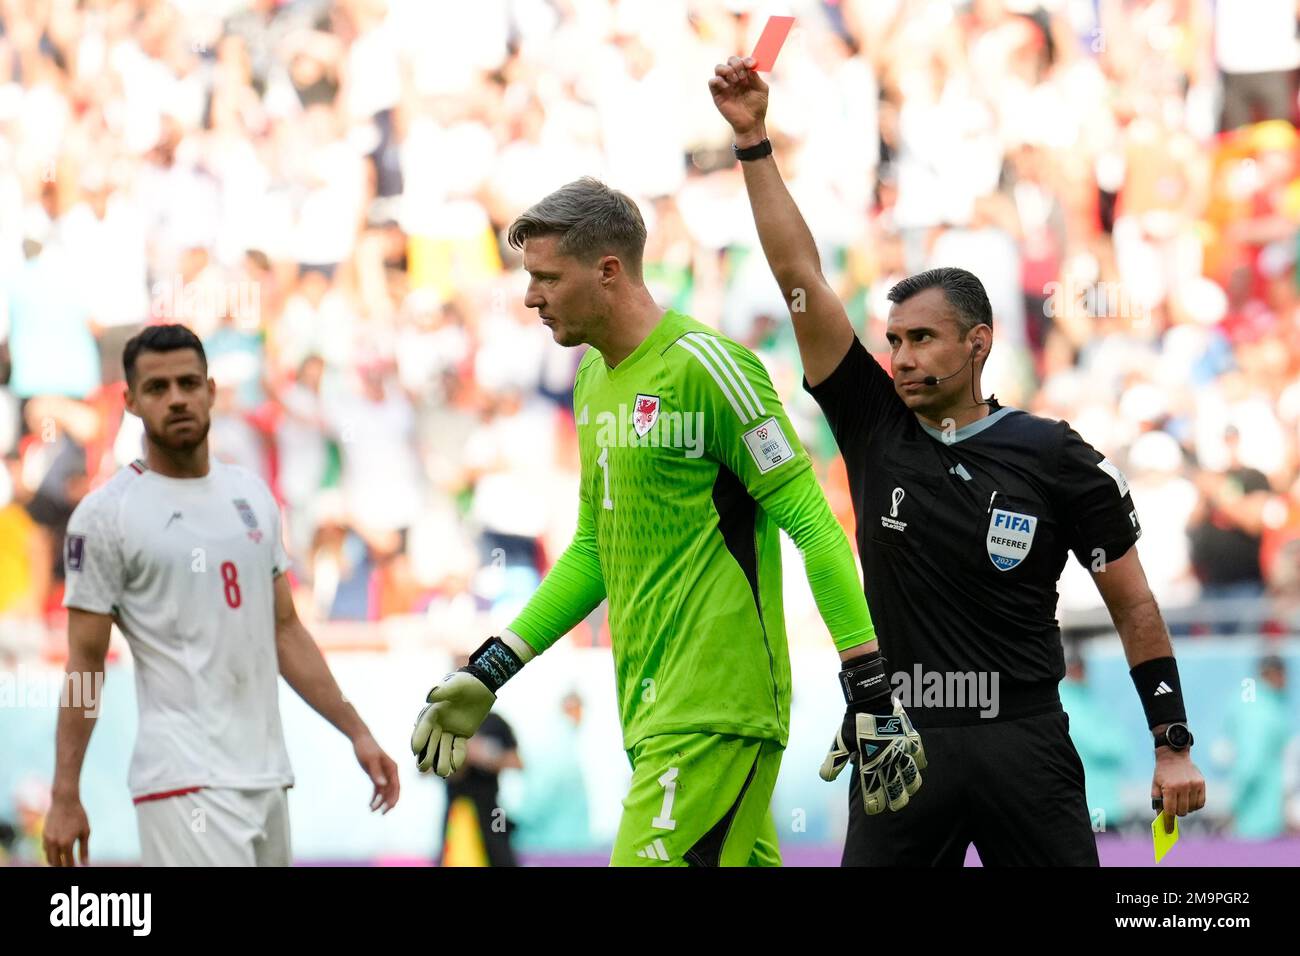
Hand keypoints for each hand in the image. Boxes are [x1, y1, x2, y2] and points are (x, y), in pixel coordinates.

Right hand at [43, 796, 90, 866]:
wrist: (64, 801)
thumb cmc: (78, 815)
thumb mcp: (85, 831)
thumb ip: (84, 849)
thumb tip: (85, 863)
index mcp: (66, 844)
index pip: (68, 863)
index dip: (72, 866)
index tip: (76, 867)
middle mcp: (54, 843)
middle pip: (56, 863)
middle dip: (62, 866)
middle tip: (69, 865)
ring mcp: (47, 839)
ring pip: (49, 857)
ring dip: (55, 861)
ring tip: (63, 861)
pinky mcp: (43, 834)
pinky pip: (45, 849)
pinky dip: (51, 852)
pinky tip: (58, 851)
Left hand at [353, 732, 399, 812]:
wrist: (360, 739)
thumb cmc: (366, 748)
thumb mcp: (370, 760)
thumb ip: (376, 773)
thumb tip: (383, 785)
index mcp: (392, 769)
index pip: (395, 787)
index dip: (392, 798)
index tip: (386, 808)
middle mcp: (390, 773)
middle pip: (392, 791)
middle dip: (388, 802)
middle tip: (381, 812)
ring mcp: (383, 774)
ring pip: (385, 791)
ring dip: (380, 801)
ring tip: (372, 810)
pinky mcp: (376, 775)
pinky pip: (378, 789)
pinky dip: (375, 797)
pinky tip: (370, 804)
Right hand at [410, 671, 494, 776]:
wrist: (483, 685)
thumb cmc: (466, 683)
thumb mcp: (455, 685)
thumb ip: (442, 691)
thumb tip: (429, 696)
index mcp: (434, 712)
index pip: (424, 727)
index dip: (419, 737)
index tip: (415, 749)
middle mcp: (439, 723)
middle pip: (430, 742)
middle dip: (426, 755)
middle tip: (423, 768)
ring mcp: (450, 730)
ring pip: (443, 748)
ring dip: (441, 760)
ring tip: (442, 772)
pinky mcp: (462, 734)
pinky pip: (458, 748)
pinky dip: (456, 757)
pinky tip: (455, 767)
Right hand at [708, 55, 769, 145]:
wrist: (751, 124)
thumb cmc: (757, 107)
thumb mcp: (761, 89)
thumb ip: (755, 76)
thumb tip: (749, 65)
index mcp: (745, 75)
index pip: (742, 60)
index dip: (747, 60)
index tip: (752, 65)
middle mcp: (734, 78)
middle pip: (730, 60)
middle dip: (737, 64)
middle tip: (743, 76)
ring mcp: (725, 86)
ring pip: (718, 67)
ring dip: (727, 70)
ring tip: (735, 80)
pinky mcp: (717, 94)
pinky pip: (712, 81)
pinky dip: (719, 80)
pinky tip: (727, 87)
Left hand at [820, 698, 926, 813]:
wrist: (871, 699)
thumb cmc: (853, 722)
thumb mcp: (839, 742)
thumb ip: (833, 762)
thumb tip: (825, 778)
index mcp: (870, 762)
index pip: (873, 790)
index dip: (873, 803)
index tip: (873, 810)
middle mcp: (888, 759)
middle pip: (896, 787)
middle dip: (896, 799)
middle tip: (896, 805)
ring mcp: (901, 749)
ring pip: (911, 774)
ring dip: (910, 784)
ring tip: (910, 791)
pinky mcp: (910, 738)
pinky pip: (918, 753)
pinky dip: (919, 761)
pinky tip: (919, 766)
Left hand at [1152, 747, 1205, 833]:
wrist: (1173, 755)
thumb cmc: (1162, 773)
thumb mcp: (1155, 786)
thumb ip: (1159, 803)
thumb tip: (1163, 820)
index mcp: (1170, 787)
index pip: (1170, 811)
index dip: (1168, 822)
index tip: (1168, 831)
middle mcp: (1183, 787)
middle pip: (1181, 811)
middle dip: (1176, 812)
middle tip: (1173, 807)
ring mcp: (1194, 785)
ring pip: (1192, 809)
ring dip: (1186, 808)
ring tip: (1180, 800)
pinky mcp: (1201, 784)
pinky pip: (1201, 803)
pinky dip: (1195, 805)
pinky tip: (1189, 799)